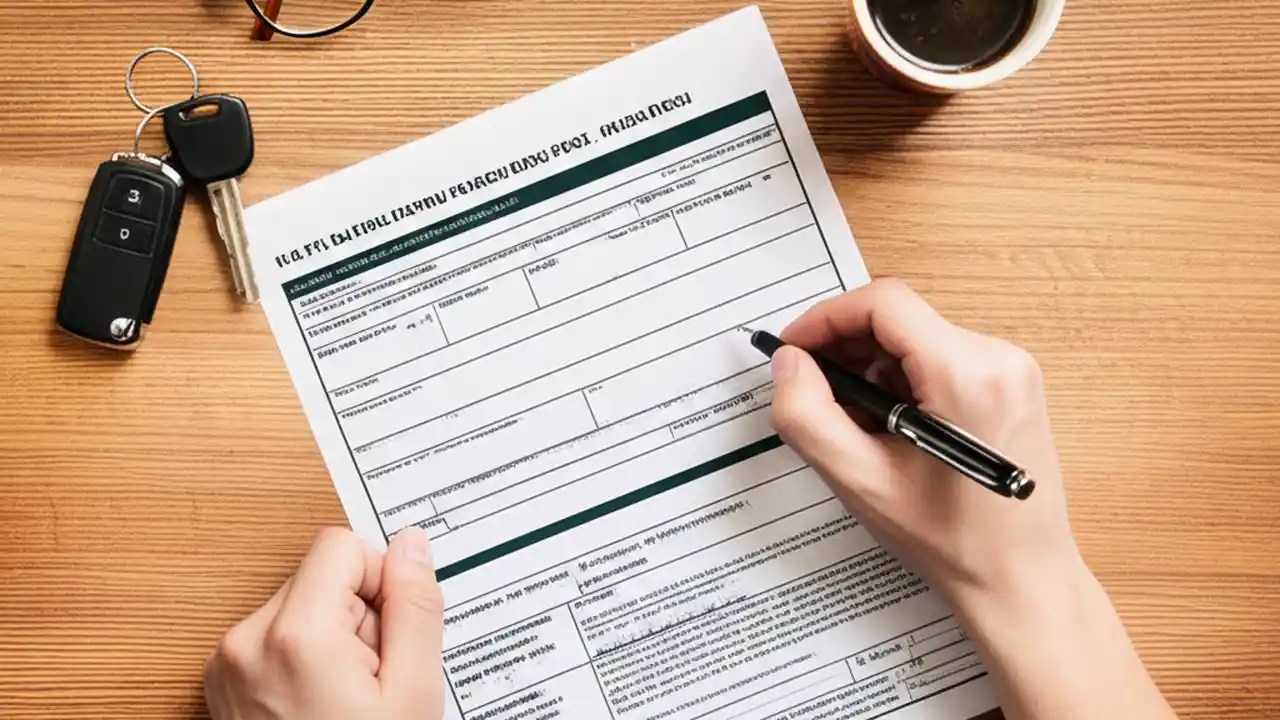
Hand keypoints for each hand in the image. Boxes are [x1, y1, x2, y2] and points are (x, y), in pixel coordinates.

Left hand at [204, 527, 444, 719]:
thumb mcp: (412, 693)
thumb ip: (415, 608)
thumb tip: (411, 546)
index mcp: (295, 635)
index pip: (342, 546)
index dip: (380, 582)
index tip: (389, 636)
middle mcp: (247, 642)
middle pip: (321, 577)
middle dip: (358, 618)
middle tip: (370, 680)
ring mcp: (228, 664)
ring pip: (300, 608)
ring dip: (332, 643)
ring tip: (344, 700)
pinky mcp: (223, 681)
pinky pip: (275, 640)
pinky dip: (304, 663)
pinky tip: (321, 706)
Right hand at [767, 279, 1079, 611]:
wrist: (1022, 580)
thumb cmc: (952, 542)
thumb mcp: (861, 482)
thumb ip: (808, 416)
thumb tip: (788, 363)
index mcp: (967, 376)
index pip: (885, 304)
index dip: (827, 318)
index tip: (794, 350)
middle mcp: (999, 359)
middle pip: (900, 318)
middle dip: (846, 347)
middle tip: (812, 392)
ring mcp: (1012, 369)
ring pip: (916, 337)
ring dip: (872, 368)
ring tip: (855, 423)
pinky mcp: (1013, 383)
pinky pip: (940, 356)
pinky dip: (902, 379)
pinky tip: (889, 426)